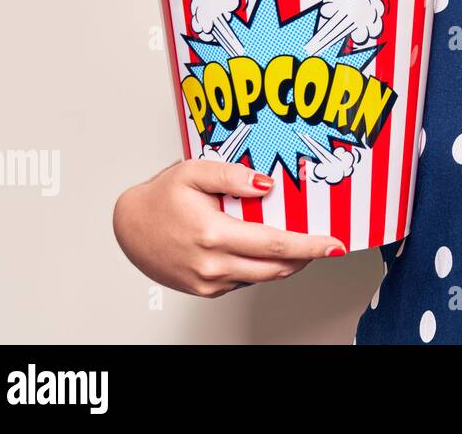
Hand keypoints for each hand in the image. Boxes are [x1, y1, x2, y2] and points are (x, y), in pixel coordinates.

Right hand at [112, 159, 346, 298]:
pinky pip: (244, 281)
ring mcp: (208, 281)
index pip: (276, 245)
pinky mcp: (205, 290)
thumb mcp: (193, 172)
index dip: (311, 245)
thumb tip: (266, 184)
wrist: (127, 226)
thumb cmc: (159, 198)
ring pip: (262, 278)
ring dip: (286, 264)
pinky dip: (260, 267)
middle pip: (276, 268)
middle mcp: (213, 264)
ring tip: (301, 245)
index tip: (334, 244)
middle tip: (326, 244)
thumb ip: (232, 176)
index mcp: (214, 235)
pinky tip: (265, 250)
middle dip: (307, 257)